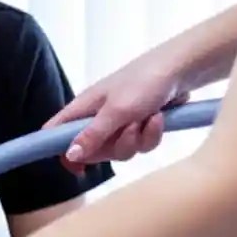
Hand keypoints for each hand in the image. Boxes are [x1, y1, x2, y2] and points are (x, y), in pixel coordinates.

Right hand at [44, 52, 190, 173]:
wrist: (181, 68)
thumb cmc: (143, 82)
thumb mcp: (117, 110)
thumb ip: (93, 135)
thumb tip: (69, 155)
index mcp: (83, 109)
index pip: (56, 133)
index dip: (60, 151)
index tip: (77, 167)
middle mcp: (97, 118)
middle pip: (92, 151)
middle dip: (113, 148)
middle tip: (127, 130)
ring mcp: (119, 124)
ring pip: (120, 151)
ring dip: (137, 139)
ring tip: (147, 118)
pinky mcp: (140, 127)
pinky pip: (140, 146)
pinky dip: (151, 135)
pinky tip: (159, 117)